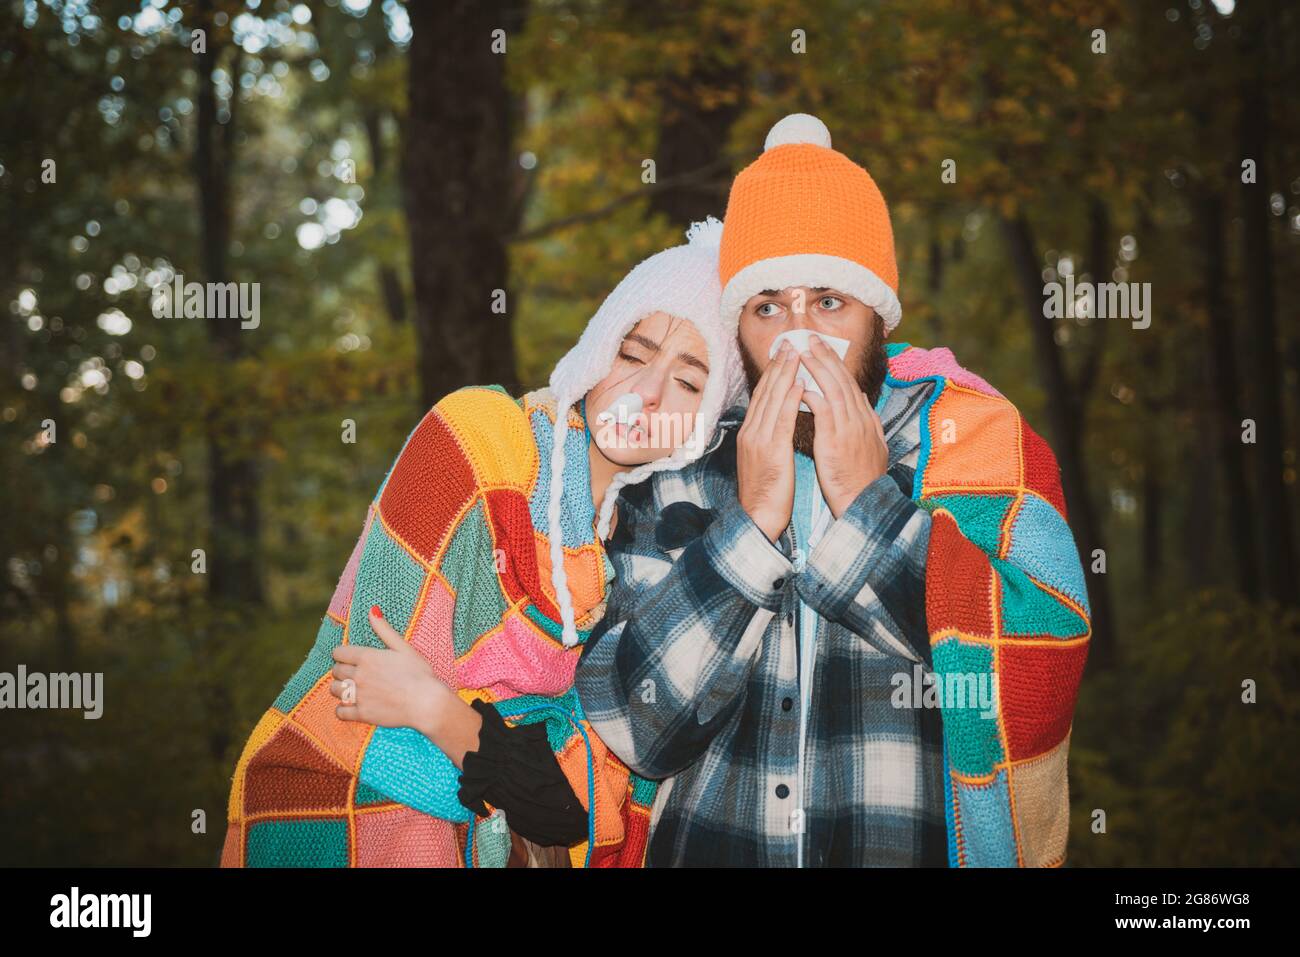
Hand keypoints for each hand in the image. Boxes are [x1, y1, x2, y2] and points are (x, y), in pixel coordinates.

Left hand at [331, 605, 456, 736]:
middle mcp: (358, 675)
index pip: (338, 653)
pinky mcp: (362, 714)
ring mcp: (359, 695)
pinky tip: (351, 706)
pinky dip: (343, 709)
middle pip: (336, 671)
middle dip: (342, 670)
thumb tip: (372, 610)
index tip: (350, 658)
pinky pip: (341, 712)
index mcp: (367, 657)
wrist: (427, 703)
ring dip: (340, 689)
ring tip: (353, 689)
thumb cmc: (419, 673)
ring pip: (335, 690)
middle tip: (355, 673)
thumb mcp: (403, 647)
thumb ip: (384, 629)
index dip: (343, 655)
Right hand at [737, 340, 803, 541]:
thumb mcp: (765, 460)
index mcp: (750, 433)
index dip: (773, 373)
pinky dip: (789, 399)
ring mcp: (758, 440)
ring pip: (771, 399)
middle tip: (789, 342)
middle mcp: (751, 432)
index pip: (762, 396)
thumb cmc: (766, 493)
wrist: (757, 517)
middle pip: (765, 392)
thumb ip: (771, 438)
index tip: (783, 354)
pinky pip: (781, 420)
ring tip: (795, 352)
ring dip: (784, 374)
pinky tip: (799, 384)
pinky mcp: (770, 451)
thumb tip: (779, 423)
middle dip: (777, 365)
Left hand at [798, 334, 888, 517]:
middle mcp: (859, 419)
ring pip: (833, 388)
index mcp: (866, 420)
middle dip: (826, 356)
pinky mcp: (836, 439)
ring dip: (817, 367)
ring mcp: (849, 428)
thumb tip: (865, 406)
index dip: (836, 365)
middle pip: (842, 379)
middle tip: (811, 338)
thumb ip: (869, 425)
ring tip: (803, 350)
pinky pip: (823, 408)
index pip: (849, 385)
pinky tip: (799, 383)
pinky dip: (812, 393)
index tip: (823, 350)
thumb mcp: (872, 447)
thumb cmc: (862, 480)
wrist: (863, 502)